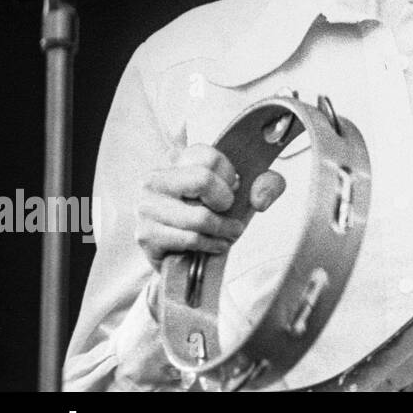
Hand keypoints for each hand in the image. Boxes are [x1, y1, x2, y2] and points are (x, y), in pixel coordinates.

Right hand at [134, 143, 285, 271]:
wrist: (186, 256)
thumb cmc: (215, 215)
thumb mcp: (246, 193)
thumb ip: (267, 184)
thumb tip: (259, 198)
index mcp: (177, 160)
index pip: (211, 157)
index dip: (230, 175)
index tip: (230, 187)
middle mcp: (155, 179)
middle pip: (203, 179)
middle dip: (225, 200)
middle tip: (228, 210)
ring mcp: (146, 207)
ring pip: (199, 216)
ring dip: (223, 229)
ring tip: (230, 233)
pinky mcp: (146, 235)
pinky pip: (189, 239)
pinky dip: (211, 244)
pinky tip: (216, 244)